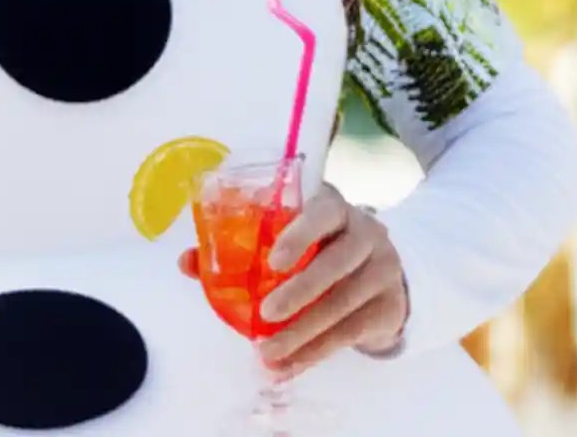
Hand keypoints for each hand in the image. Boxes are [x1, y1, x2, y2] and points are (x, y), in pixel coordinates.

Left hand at [179, 183, 408, 377]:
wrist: (379, 278)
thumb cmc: (318, 251)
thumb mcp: (288, 241)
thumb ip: (240, 247)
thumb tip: (188, 261)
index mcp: (333, 208)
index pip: (324, 210)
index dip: (300, 233)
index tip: (273, 260)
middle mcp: (365, 233)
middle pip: (338, 259)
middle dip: (301, 289)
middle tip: (265, 312)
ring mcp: (383, 269)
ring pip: (344, 302)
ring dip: (303, 332)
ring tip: (266, 352)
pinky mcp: (389, 306)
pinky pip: (351, 333)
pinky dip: (315, 353)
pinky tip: (288, 368)